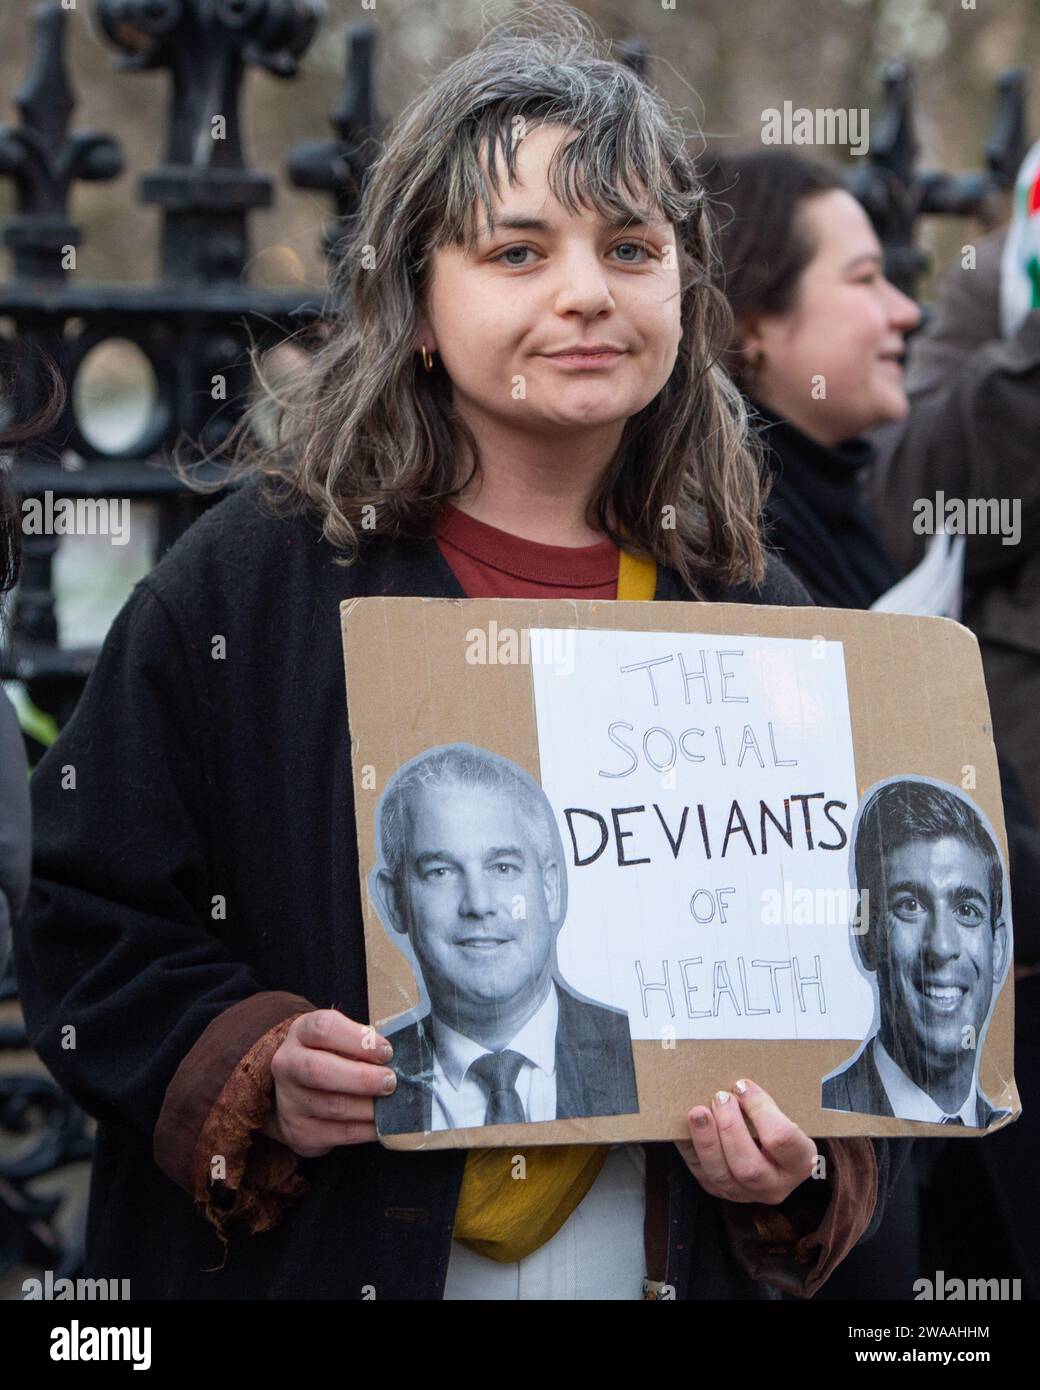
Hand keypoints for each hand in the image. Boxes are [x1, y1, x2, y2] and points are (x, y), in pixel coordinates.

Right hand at [259, 1010, 396, 1157]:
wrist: (296, 1091)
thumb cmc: (331, 1056)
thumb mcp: (340, 1038)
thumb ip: (363, 1042)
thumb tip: (398, 1059)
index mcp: (301, 1033)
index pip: (324, 1028)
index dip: (359, 1040)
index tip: (387, 1051)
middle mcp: (287, 1065)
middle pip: (319, 1070)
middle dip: (362, 1078)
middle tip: (391, 1082)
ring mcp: (290, 1101)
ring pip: (333, 1106)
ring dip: (370, 1107)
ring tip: (392, 1104)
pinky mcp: (300, 1132)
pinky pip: (340, 1134)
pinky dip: (367, 1129)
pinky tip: (383, 1123)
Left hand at [675, 1077, 816, 1204]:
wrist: (774, 1154)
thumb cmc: (781, 1126)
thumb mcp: (788, 1115)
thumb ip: (768, 1105)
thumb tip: (737, 1085)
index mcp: (800, 1162)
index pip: (782, 1139)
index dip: (760, 1109)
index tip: (743, 1085)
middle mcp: (775, 1186)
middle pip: (749, 1167)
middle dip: (730, 1129)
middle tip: (720, 1097)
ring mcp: (746, 1194)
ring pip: (721, 1175)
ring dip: (706, 1141)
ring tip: (698, 1112)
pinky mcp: (721, 1191)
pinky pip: (701, 1174)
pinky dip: (690, 1149)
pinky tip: (684, 1127)